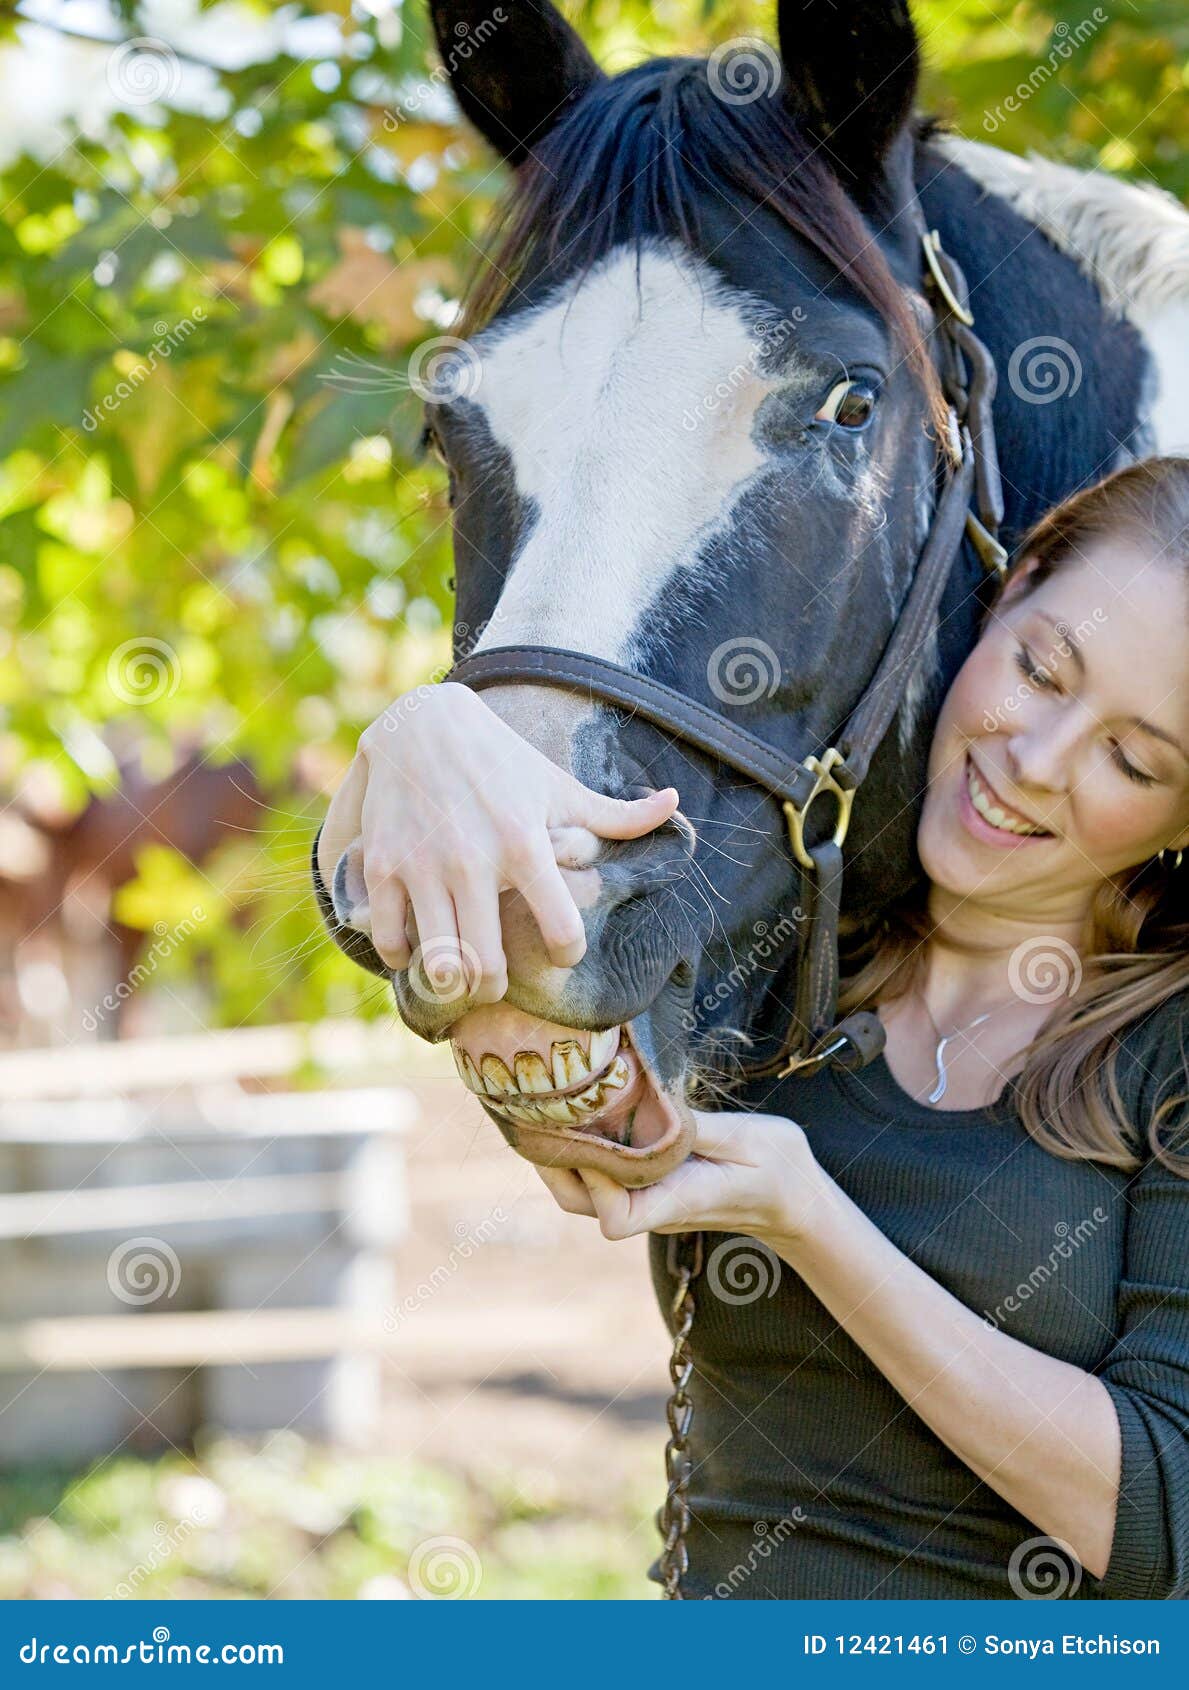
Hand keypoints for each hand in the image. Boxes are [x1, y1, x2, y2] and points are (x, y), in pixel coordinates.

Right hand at [319, 682, 678, 996]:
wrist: (421, 723)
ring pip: (439, 965)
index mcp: (525, 844)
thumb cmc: (502, 761)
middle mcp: (473, 861)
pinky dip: (404, 955)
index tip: (561, 949)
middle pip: (489, 968)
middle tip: (499, 975)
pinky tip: (419, 944)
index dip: (568, 952)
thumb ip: (616, 813)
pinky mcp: (381, 867)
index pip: (562, 932)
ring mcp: (422, 866)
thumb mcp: (558, 785)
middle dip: (497, 985)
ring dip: (453, 980)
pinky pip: (390, 941)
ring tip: (460, 968)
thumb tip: (675, 805)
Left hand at [534, 1109, 830, 1246]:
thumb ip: (695, 1126)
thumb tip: (647, 1099)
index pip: (617, 1218)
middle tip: (548, 1104)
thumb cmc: (778, 1168)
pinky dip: (581, 1149)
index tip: (593, 1133)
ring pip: (582, 1193)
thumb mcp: (748, 1138)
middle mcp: (653, 1207)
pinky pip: (599, 1178)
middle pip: (581, 1203)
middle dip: (555, 1160)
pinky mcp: (646, 1188)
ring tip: (556, 1102)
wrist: (793, 1201)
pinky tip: (581, 1111)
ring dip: (562, 1153)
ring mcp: (647, 1200)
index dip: (595, 1181)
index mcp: (678, 1200)